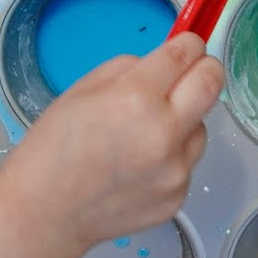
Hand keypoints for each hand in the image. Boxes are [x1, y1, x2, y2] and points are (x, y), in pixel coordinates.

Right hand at [0, 33, 223, 257]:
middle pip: (213, 83)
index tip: (188, 44)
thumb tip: (163, 63)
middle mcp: (165, 133)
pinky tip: (138, 165)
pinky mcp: (178, 196)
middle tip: (191, 72)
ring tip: (145, 134)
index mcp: (136, 98)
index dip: (189, 43)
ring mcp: (176, 169)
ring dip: (184, 121)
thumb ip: (128, 69)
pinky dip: (171, 157)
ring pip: (201, 127)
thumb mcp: (81, 90)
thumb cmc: (52, 151)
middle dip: (205, 69)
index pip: (186, 54)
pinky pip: (187, 162)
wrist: (44, 214)